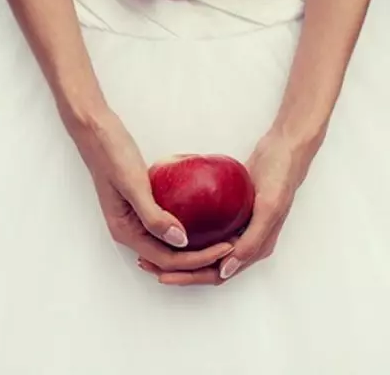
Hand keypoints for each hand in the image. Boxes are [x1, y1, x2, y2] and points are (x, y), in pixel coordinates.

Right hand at [65, 106, 234, 273]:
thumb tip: (180, 240)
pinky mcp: (141, 206)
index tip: (226, 246)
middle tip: (232, 246)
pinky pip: (167, 226)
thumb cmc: (111, 153)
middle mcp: (129, 231)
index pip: (167, 259)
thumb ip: (153, 215)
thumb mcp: (132, 183)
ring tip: (223, 239)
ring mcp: (134, 219)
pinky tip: (205, 221)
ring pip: (169, 245)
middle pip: (169, 259)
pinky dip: (186, 230)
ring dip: (195, 248)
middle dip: (200, 260)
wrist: (96, 131)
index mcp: (125, 231)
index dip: (198, 259)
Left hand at [138, 130, 318, 285]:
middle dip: (176, 267)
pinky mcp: (228, 212)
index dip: (188, 277)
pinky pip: (203, 226)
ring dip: (177, 251)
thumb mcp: (267, 210)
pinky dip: (185, 230)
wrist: (283, 151)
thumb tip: (225, 270)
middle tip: (147, 262)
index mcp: (254, 250)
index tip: (162, 274)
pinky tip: (164, 221)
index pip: (215, 274)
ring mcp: (235, 227)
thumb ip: (251, 242)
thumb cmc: (279, 180)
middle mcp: (244, 243)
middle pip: (204, 264)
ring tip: (150, 246)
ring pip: (201, 247)